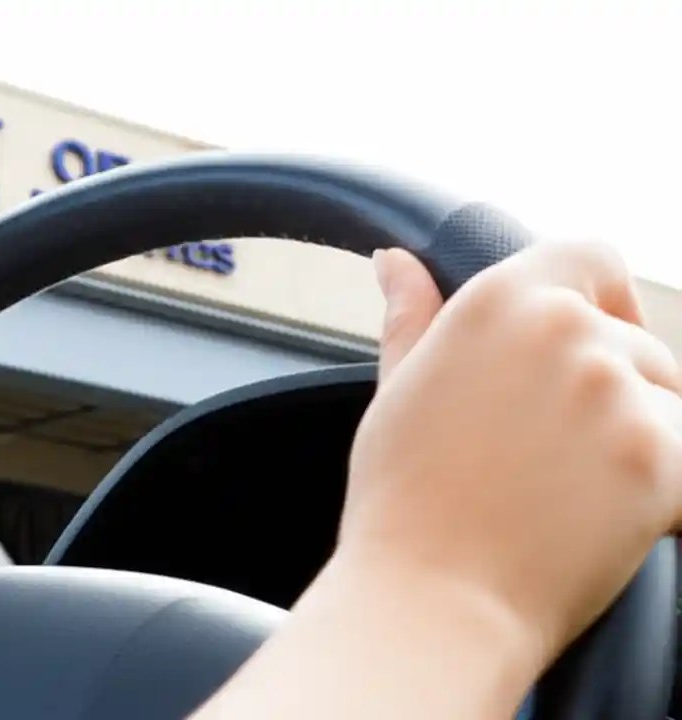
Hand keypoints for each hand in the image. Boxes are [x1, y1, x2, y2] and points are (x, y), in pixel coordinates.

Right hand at [343, 242, 681, 669]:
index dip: (601, 297)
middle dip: (616, 393)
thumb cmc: (404, 503)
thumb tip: (399, 265)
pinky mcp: (664, 456)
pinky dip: (665, 494)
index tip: (591, 340)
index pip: (590, 257)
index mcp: (497, 302)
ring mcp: (618, 392)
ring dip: (642, 442)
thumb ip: (413, 318)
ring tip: (570, 497)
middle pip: (636, 342)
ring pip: (669, 401)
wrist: (433, 601)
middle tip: (555, 459)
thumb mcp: (397, 394)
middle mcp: (565, 330)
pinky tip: (603, 522)